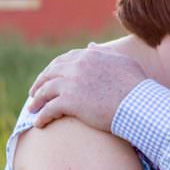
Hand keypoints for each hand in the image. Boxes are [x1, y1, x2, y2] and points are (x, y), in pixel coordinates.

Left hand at [28, 43, 147, 130]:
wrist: (137, 103)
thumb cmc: (135, 85)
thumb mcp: (121, 61)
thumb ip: (103, 53)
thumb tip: (91, 46)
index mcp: (87, 56)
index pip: (63, 60)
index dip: (52, 70)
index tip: (48, 78)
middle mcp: (76, 67)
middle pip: (49, 74)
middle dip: (39, 83)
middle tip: (34, 93)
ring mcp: (71, 84)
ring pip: (45, 91)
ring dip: (36, 100)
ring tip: (32, 109)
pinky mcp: (69, 102)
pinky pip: (48, 109)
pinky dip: (42, 117)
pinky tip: (39, 124)